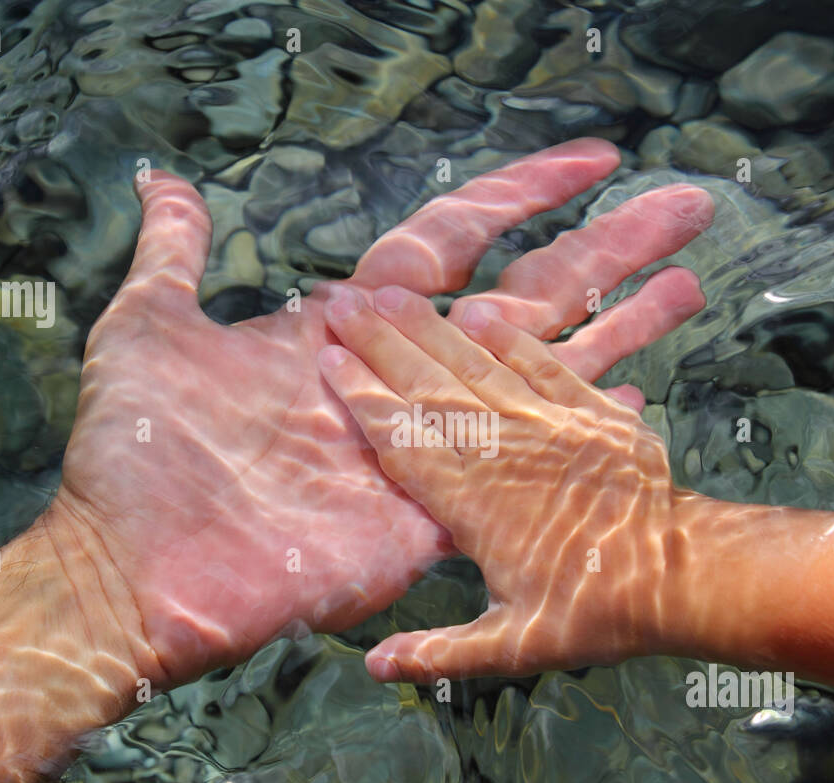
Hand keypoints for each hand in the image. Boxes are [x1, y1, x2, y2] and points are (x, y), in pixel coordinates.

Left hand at [53, 140, 714, 685]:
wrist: (141, 574)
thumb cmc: (140, 455)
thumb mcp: (147, 332)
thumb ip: (175, 254)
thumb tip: (159, 179)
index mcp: (352, 331)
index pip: (455, 240)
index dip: (521, 194)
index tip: (590, 157)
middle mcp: (406, 378)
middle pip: (530, 294)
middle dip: (610, 247)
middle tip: (685, 204)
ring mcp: (431, 444)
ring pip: (547, 369)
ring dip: (624, 324)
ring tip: (692, 280)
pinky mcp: (438, 511)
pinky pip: (525, 464)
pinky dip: (586, 428)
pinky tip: (644, 396)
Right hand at [318, 281, 712, 681]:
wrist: (684, 575)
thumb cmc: (596, 612)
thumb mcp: (514, 645)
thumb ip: (439, 652)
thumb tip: (376, 667)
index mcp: (472, 504)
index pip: (402, 439)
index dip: (361, 396)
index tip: (327, 358)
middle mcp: (502, 451)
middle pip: (429, 387)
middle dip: (380, 342)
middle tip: (340, 302)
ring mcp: (548, 423)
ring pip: (475, 364)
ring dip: (429, 328)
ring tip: (390, 293)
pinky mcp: (589, 411)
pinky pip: (541, 362)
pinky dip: (507, 336)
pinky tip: (478, 313)